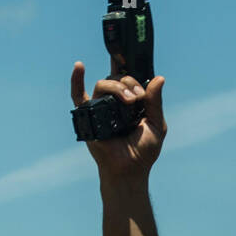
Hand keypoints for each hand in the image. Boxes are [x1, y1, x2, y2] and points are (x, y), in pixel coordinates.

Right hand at [70, 61, 166, 178]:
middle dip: (128, 83)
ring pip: (102, 85)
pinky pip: (78, 96)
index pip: (130, 81)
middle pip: (116, 79)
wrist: (130, 169)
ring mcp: (100, 109)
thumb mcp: (156, 124)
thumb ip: (155, 102)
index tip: (142, 90)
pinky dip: (76, 80)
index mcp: (131, 104)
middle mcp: (115, 103)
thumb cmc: (143, 151)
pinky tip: (79, 66)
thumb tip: (159, 78)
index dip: (134, 79)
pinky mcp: (88, 117)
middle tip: (138, 97)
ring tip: (129, 99)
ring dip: (116, 86)